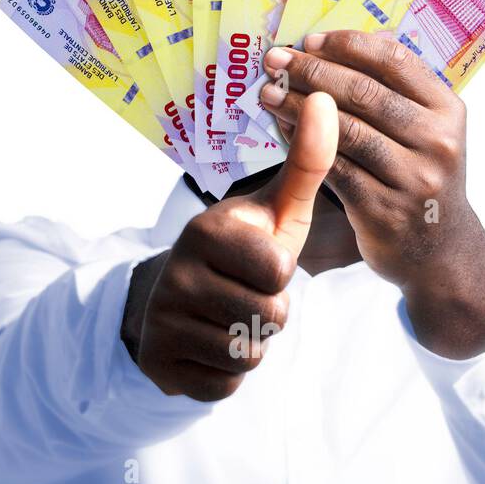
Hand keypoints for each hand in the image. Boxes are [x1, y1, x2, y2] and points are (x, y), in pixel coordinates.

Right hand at [123, 91, 338, 400]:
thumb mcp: (274, 211)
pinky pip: (225, 384)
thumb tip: (323, 99)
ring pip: (248, 354)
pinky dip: (227, 372)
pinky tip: (209, 346)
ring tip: (229, 319)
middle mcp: (178, 274)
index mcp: (207, 231)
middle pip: (268, 318)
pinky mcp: (162, 366)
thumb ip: (306, 162)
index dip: (279, 273)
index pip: (278, 271)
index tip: (258, 261)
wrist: (172, 303)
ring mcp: (164, 322)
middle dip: (270, 314)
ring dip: (251, 344)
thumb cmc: (240, 253)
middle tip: (245, 295)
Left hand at [260, 30, 484, 358]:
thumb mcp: (428, 131)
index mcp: (448, 110)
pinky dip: (303, 146)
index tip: (307, 42)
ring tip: (268, 93)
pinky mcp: (383, 211)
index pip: (394, 61)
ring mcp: (413, 179)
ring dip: (299, 107)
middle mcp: (436, 142)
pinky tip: (281, 130)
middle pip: (365, 92)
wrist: (439, 252)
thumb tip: (349, 41)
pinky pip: (334, 169)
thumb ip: (396, 90)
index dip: (346, 45)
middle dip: (312, 71)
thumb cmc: (420, 178)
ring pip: (346, 131)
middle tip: (274, 61)